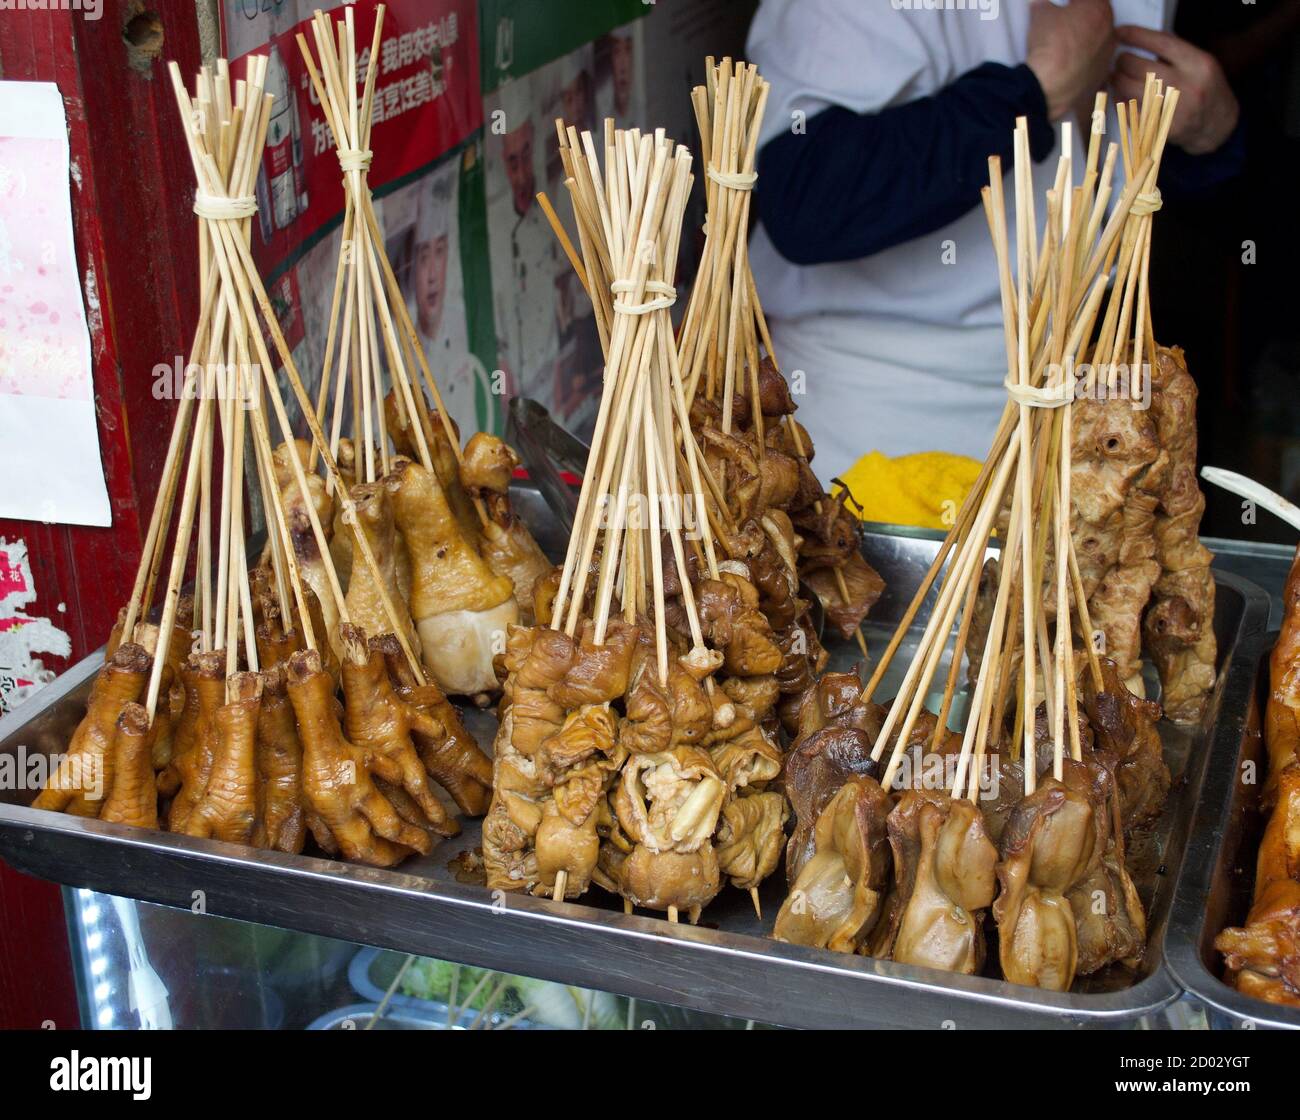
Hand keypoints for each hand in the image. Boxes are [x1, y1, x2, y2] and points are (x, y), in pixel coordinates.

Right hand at [1027, 0, 1115, 121]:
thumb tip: (1041, 6)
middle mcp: (1109, 33)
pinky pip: (1093, 70)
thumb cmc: (1050, 47)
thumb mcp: (1040, 15)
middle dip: (1084, 21)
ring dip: (1086, 45)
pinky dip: (1083, 69)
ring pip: (1099, 46)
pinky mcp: (1099, 80)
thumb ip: (1044, 6)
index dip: (1076, 1)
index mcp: (1099, 10)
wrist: (1049, 85)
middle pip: (1100, 21)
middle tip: (1066, 25)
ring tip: (1065, 50)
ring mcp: (1106, 58)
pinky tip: (1067, 71)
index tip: (1067, 3)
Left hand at [1112, 25, 1238, 154]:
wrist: (1217, 125)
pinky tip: (1121, 95)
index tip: (1121, 34)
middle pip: (1139, 67)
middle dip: (1123, 61)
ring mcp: (1171, 109)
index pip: (1162, 43)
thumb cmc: (1205, 90)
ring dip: (1117, 80)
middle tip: (1120, 60)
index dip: (1137, 36)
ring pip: (1129, 88)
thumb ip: (1174, 53)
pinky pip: (1129, 109)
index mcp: (1198, 64)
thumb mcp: (1198, 65)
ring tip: (1116, 76)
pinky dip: (1121, 100)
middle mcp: (1186, 85)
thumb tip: (1138, 43)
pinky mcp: (1158, 127)